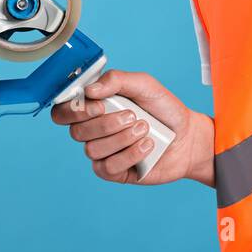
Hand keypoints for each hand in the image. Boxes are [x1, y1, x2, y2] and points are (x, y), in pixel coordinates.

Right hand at [50, 69, 203, 185]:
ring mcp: (103, 152)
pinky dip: (131, 154)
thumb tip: (90, 90)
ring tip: (145, 129)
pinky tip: (147, 147)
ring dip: (123, 138)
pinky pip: (108, 167)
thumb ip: (117, 80)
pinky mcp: (114, 171)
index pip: (63, 112)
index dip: (73, 111)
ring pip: (92, 150)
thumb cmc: (164, 108)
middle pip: (76, 132)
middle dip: (107, 124)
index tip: (99, 105)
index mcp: (95, 107)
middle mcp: (94, 131)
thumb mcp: (145, 85)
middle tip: (133, 116)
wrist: (188, 136)